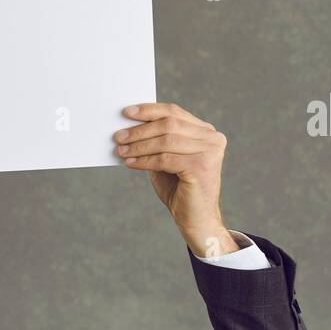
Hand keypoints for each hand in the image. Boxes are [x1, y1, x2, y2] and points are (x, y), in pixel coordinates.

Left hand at [113, 102, 235, 257]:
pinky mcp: (201, 166)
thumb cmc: (179, 189)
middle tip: (118, 136)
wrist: (196, 219)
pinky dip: (144, 160)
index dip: (149, 110)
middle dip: (140, 130)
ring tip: (120, 150)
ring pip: (166, 140)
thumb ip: (156, 142)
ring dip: (139, 145)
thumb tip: (128, 128)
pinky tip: (130, 163)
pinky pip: (165, 159)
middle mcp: (212, 138)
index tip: (127, 112)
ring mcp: (210, 152)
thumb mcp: (166, 160)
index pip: (174, 112)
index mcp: (206, 132)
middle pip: (169, 124)